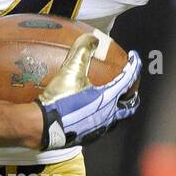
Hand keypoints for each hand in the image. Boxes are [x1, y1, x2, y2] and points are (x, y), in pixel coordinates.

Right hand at [37, 35, 141, 149]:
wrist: (42, 126)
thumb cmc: (58, 99)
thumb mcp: (70, 70)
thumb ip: (82, 51)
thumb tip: (92, 38)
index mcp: (108, 99)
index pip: (128, 80)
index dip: (134, 66)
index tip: (134, 58)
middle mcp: (107, 116)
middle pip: (128, 106)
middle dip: (132, 96)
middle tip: (130, 88)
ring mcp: (98, 129)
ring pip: (115, 119)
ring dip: (117, 109)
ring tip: (112, 101)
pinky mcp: (87, 137)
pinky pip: (100, 127)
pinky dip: (101, 118)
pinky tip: (91, 114)